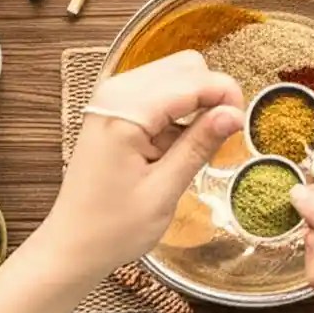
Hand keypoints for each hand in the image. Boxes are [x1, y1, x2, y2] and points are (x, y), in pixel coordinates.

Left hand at [0, 51, 243, 312]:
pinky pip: (159, 93)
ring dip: (195, 104)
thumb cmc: (113, 228)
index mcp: (126, 111)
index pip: (192, 80)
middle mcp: (116, 92)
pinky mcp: (114, 109)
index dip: (225, 97)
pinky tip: (175, 148)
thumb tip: (235, 114)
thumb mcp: (164, 191)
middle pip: (185, 67)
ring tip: (195, 148)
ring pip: (175, 75)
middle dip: (211, 95)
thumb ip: (199, 145)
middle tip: (219, 139)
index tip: (241, 127)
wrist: (71, 246)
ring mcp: (112, 98)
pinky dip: (178, 112)